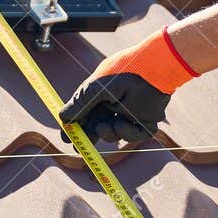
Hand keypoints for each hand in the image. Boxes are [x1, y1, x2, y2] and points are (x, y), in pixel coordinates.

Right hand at [59, 28, 197, 145]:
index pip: (84, 113)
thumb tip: (63, 119)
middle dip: (88, 137)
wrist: (154, 68)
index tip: (66, 137)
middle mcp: (114, 104)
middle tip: (79, 148)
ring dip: (107, 134)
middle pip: (98, 126)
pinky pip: (134, 135)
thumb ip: (79, 104)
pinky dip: (126, 133)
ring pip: (114, 134)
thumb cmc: (123, 72)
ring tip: (106, 126)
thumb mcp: (94, 88)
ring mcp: (130, 114)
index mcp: (100, 94)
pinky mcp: (145, 121)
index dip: (75, 126)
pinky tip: (123, 123)